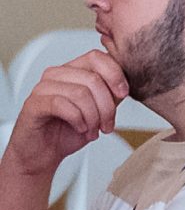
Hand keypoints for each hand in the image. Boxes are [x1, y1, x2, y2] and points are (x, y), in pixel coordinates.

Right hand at [4, 51, 127, 185]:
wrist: (44, 152)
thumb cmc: (70, 131)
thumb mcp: (99, 110)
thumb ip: (111, 95)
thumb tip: (124, 86)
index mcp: (72, 71)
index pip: (97, 57)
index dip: (115, 74)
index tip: (123, 95)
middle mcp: (56, 74)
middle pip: (93, 79)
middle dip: (107, 107)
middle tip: (107, 126)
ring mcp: (42, 87)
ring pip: (80, 93)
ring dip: (93, 117)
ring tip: (93, 131)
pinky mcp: (34, 104)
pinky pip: (63, 105)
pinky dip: (79, 121)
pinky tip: (80, 129)